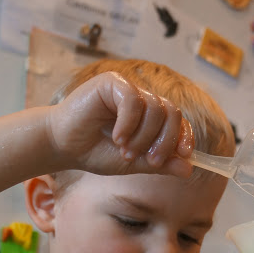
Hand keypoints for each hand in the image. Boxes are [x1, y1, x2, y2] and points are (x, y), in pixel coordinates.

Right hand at [47, 71, 193, 177]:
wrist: (64, 147)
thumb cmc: (95, 153)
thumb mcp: (133, 164)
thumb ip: (159, 165)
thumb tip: (188, 169)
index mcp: (149, 118)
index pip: (178, 121)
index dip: (184, 136)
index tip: (184, 154)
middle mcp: (142, 100)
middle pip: (172, 112)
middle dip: (165, 141)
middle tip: (150, 161)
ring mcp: (128, 89)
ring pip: (155, 108)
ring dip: (143, 137)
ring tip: (124, 151)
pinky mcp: (112, 83)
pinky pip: (133, 100)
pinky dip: (129, 123)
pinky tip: (117, 137)